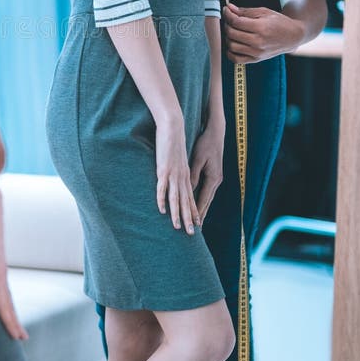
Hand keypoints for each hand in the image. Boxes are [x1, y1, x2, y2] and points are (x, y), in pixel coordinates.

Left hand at [0, 183, 27, 340]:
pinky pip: (2, 287)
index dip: (9, 322)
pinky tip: (1, 302)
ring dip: (9, 310)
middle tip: (21, 338)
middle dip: (13, 321)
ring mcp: (1, 269)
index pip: (4, 305)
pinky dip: (4, 299)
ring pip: (6, 295)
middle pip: (9, 303)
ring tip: (13, 325)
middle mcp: (2, 274)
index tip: (17, 336)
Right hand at [155, 115, 200, 233]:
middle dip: (188, 218)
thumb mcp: (178, 158)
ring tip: (177, 228)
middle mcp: (182, 176)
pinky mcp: (164, 169)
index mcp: (186, 174)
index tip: (197, 223)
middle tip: (192, 234)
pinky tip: (162, 210)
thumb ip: (178, 169)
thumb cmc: (174, 141)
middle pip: (186, 201)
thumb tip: (177, 177)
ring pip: (176, 198)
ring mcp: (173, 174)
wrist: (173, 127)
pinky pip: (162, 188)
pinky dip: (162, 200)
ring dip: (177, 214)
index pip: (192, 196)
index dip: (194, 210)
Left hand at [189, 118, 224, 222]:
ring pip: (206, 198)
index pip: (203, 199)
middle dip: (200, 216)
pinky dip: (201, 200)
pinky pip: (205, 191)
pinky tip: (198, 205)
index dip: (197, 212)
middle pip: (206, 202)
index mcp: (213, 178)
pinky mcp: (213, 174)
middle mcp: (215, 180)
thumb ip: (193, 175)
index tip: (193, 224)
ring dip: (201, 210)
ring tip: (196, 223)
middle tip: (194, 230)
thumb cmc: (205, 144)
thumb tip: (188, 190)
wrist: (215, 133)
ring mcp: (215, 178)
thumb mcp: (198, 159)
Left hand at [223, 3, 304, 62]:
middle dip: (227, 24)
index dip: (228, 14)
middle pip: (232, 34)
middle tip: (230, 19)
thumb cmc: (278, 22)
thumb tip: (229, 8)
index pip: (236, 22)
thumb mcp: (263, 12)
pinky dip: (230, 52)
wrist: (292, 36)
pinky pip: (236, 59)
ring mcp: (257, 53)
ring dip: (228, 37)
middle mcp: (258, 42)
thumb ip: (245, 11)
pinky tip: (234, 43)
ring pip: (231, 46)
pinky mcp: (256, 59)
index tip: (226, 9)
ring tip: (233, 31)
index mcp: (261, 28)